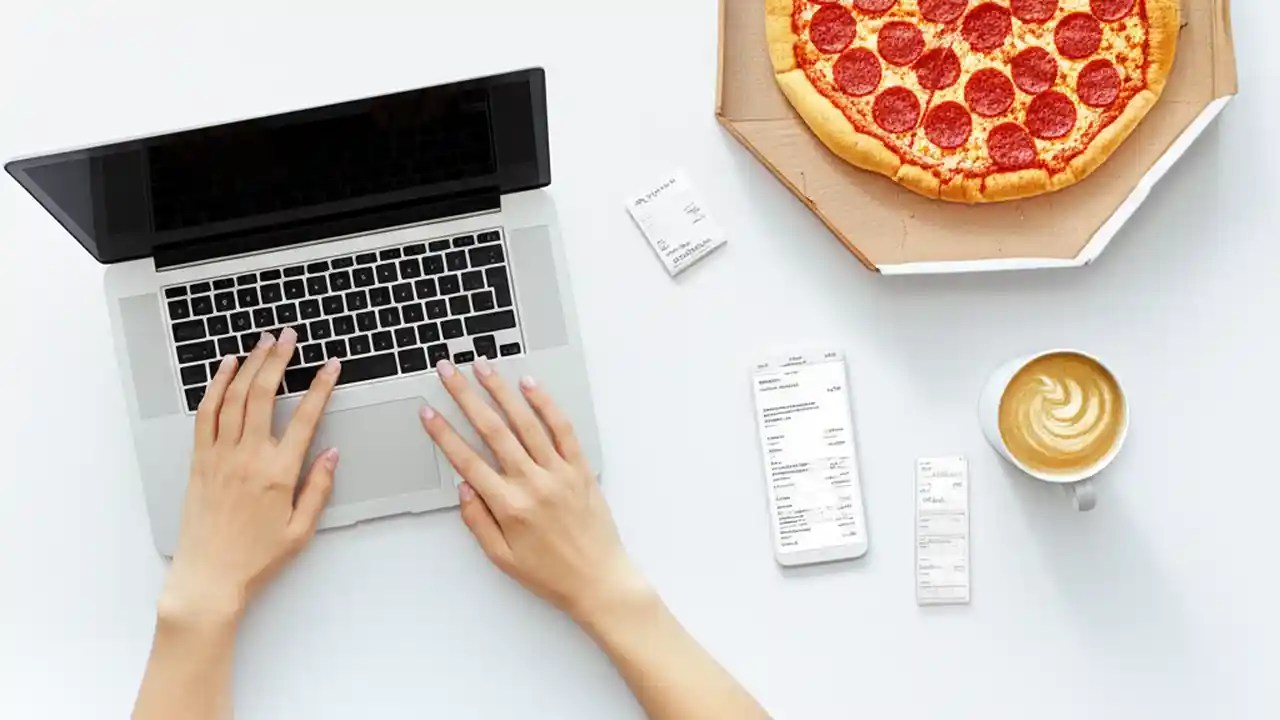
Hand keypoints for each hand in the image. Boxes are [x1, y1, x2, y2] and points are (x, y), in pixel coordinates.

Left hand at [161, 329, 340, 624]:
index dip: (320, 387)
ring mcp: (219, 456)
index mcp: (278, 473)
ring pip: (234, 397)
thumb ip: (319, 488)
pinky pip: (206, 413)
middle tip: (290, 336)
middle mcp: (247, 457)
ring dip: (250, 364)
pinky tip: (226, 368)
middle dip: (279, 359)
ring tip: (263, 342)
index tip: (331, 366)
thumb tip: (330, 453)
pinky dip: (216, 386)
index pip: (305, 417)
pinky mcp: (199, 460)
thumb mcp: (301, 529)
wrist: (208, 577)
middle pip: (263, 394)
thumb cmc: (255, 558)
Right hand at [420, 358, 647, 621]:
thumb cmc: (551, 574)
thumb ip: (477, 520)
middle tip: (448, 371)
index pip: (466, 460)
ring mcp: (558, 472)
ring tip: (483, 366)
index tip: (428, 412)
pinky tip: (530, 386)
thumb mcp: (501, 557)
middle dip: (465, 396)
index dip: (443, 433)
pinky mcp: (581, 469)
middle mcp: (532, 483)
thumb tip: (462, 487)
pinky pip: (562, 429)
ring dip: (500, 390)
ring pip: (525, 421)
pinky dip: (545, 405)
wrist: (599, 581)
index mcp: (508, 506)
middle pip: (491, 430)